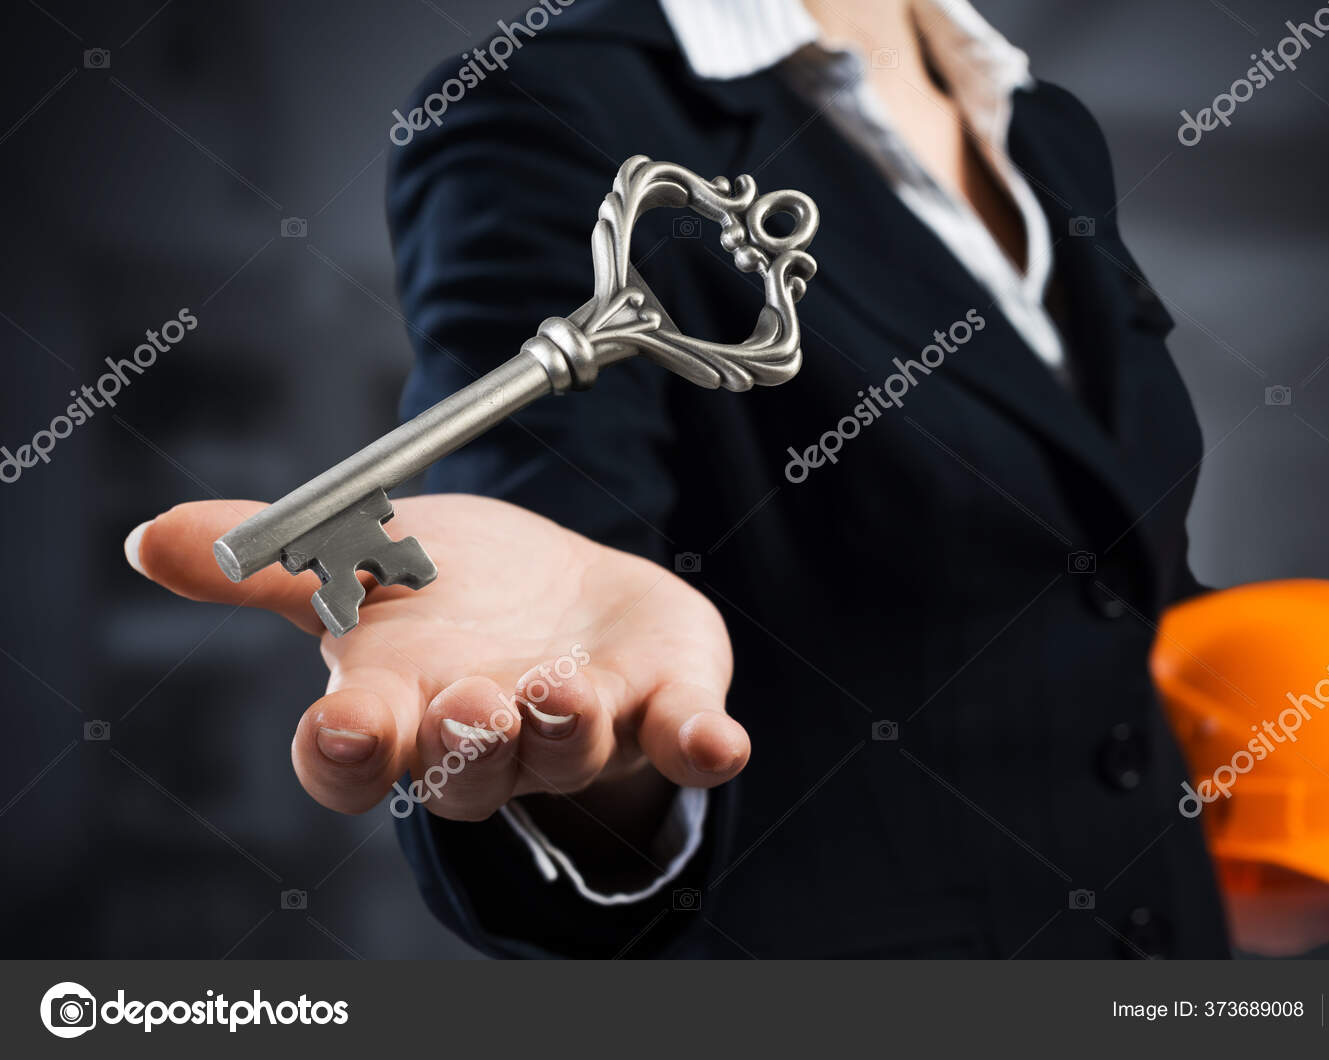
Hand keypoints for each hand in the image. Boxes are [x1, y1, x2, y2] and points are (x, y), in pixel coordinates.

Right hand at [126, 495, 746, 845]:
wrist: (560, 593)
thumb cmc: (448, 593)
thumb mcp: (357, 560)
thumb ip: (270, 555)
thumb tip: (150, 537)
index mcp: (402, 707)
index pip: (356, 760)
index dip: (349, 754)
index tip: (346, 726)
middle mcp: (488, 736)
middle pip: (465, 770)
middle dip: (468, 743)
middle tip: (471, 705)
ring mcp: (581, 729)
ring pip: (569, 752)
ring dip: (566, 727)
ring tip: (561, 687)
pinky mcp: (660, 707)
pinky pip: (681, 740)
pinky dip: (700, 743)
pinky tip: (717, 741)